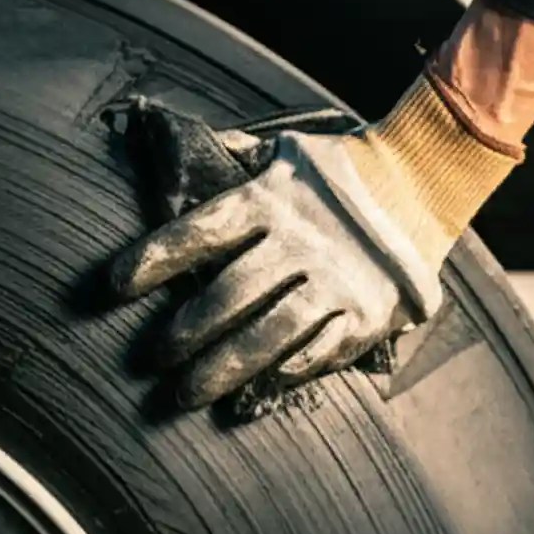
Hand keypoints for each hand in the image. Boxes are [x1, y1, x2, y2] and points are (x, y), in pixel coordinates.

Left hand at [111, 76, 518, 408]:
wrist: (420, 183)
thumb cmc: (336, 174)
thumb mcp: (285, 155)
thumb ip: (235, 162)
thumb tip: (167, 140)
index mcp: (270, 200)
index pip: (201, 229)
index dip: (155, 257)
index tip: (113, 285)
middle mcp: (299, 241)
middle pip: (231, 293)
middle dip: (186, 330)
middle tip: (153, 358)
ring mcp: (335, 280)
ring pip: (270, 332)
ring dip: (223, 366)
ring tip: (186, 392)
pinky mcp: (365, 313)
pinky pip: (320, 350)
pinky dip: (288, 370)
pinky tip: (258, 386)